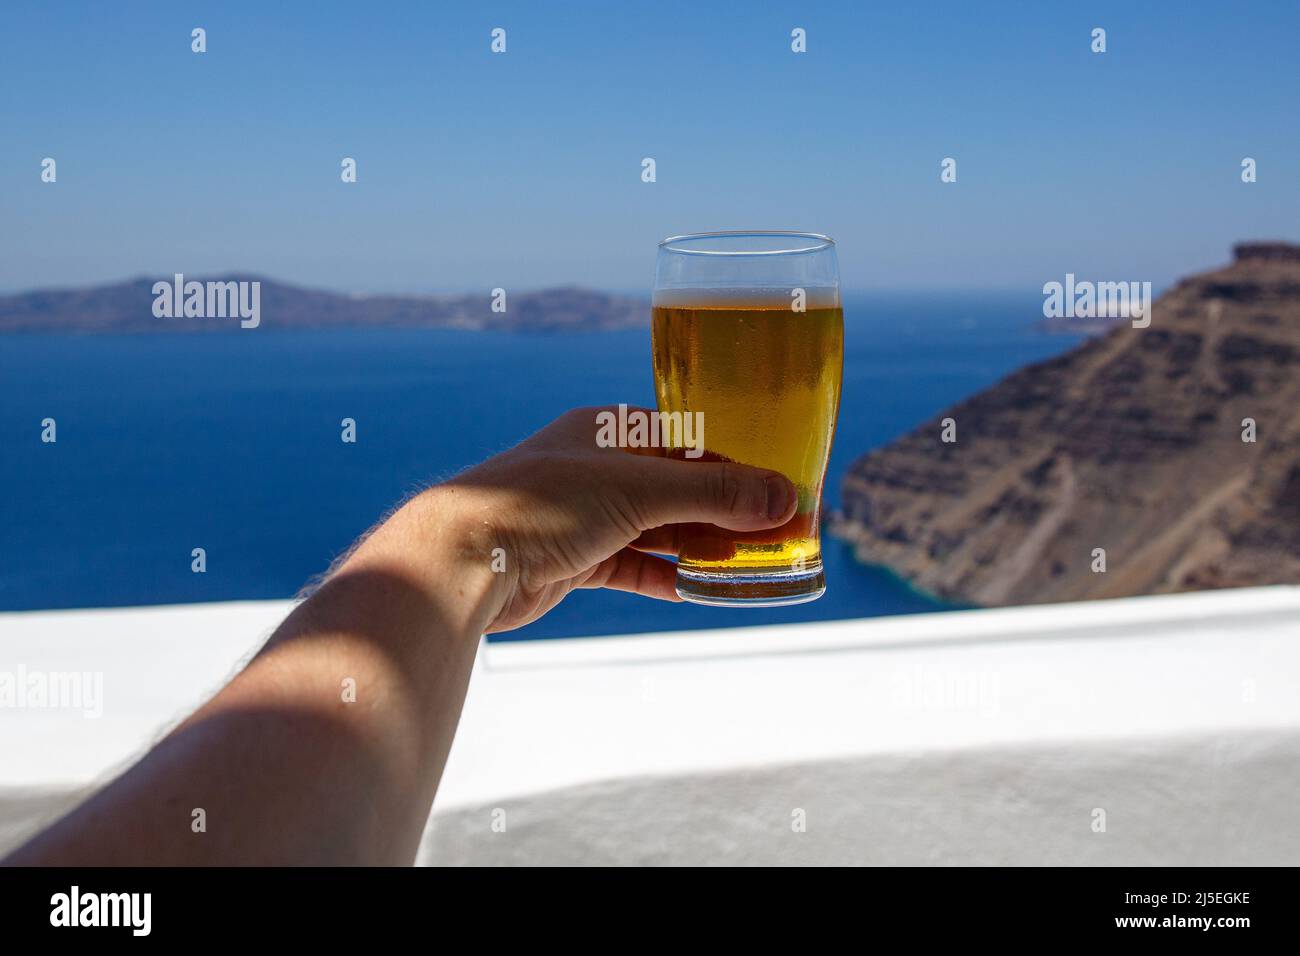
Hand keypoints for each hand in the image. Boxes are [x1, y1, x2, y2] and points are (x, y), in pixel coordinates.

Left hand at [428, 406, 797, 631]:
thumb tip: (785, 499)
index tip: (783, 495)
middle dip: (729, 514)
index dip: (739, 471)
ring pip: (659, 531)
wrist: (465, 558)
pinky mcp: (573, 562)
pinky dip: (668, 576)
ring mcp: (584, 517)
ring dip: (704, 547)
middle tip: (782, 535)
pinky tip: (703, 588)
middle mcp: (597, 469)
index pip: (690, 447)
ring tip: (756, 564)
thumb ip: (714, 495)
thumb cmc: (544, 503)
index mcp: (609, 431)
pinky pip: (634, 567)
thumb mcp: (639, 489)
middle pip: (680, 491)